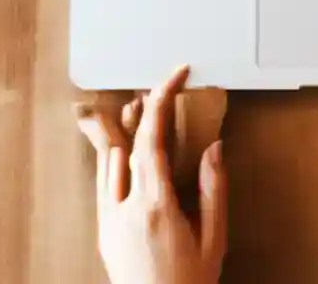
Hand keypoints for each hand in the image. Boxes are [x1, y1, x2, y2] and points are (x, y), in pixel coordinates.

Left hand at [77, 66, 226, 283]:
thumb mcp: (214, 239)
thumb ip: (214, 190)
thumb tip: (213, 149)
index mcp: (156, 206)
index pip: (153, 139)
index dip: (162, 100)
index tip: (175, 77)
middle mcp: (126, 208)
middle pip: (128, 142)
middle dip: (145, 110)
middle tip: (161, 89)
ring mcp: (109, 219)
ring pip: (109, 161)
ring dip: (127, 133)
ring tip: (141, 110)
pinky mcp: (103, 231)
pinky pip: (103, 184)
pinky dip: (114, 161)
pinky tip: (125, 153)